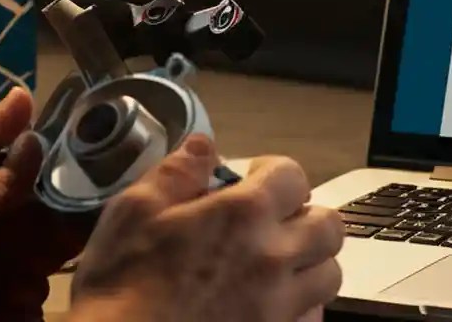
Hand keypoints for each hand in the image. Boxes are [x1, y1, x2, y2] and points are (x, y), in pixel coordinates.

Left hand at [0, 87, 42, 317]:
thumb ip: (3, 179)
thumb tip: (34, 140)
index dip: (9, 119)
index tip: (32, 98)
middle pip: (1, 187)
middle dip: (33, 199)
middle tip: (69, 200)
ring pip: (4, 232)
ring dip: (28, 251)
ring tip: (45, 265)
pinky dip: (14, 286)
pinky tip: (27, 294)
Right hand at [68, 137, 344, 321]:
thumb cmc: (122, 285)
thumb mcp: (133, 210)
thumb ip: (176, 172)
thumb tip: (204, 146)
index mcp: (242, 215)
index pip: (292, 176)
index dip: (274, 172)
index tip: (254, 179)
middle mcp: (273, 257)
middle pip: (327, 226)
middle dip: (305, 215)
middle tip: (275, 221)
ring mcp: (280, 305)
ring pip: (328, 275)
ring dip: (309, 263)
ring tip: (278, 264)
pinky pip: (313, 318)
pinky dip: (301, 306)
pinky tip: (272, 303)